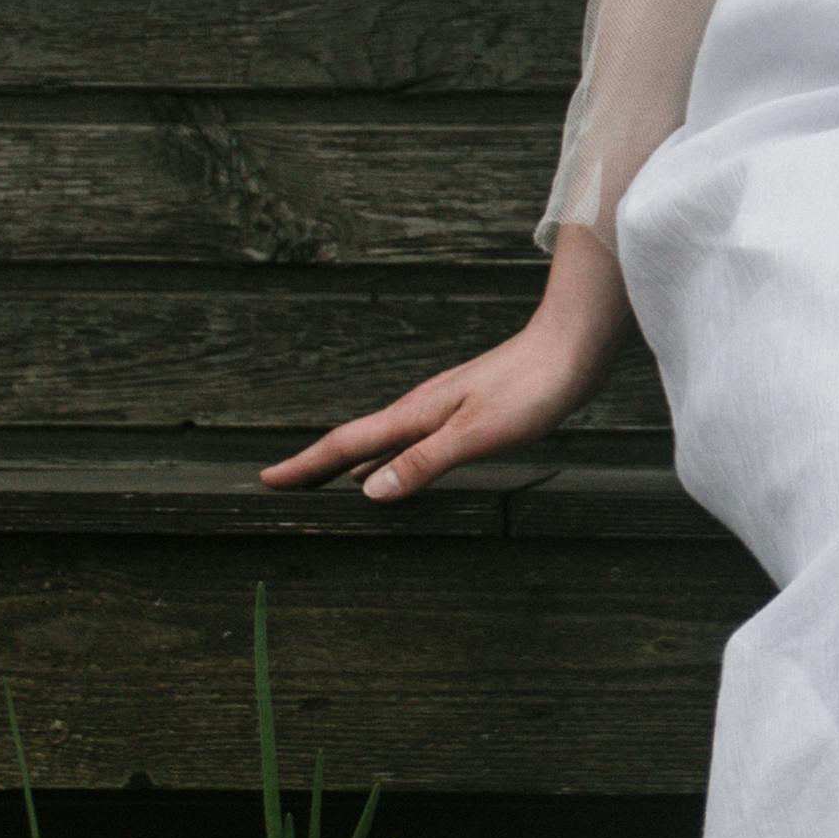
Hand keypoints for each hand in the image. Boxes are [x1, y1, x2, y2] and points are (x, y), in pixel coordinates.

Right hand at [259, 233, 628, 507]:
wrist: (571, 347)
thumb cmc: (531, 388)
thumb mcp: (475, 434)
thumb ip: (422, 462)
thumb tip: (369, 490)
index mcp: (416, 414)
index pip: (346, 444)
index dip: (305, 466)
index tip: (267, 480)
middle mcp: (421, 409)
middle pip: (355, 440)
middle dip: (316, 464)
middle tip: (284, 485)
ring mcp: (442, 408)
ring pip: (382, 439)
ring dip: (351, 461)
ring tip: (329, 482)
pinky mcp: (467, 410)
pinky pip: (410, 439)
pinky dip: (388, 456)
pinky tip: (395, 467)